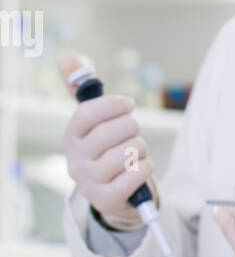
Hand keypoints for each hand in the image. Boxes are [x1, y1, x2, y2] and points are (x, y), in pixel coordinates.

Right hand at [58, 53, 155, 229]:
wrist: (112, 194)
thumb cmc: (105, 150)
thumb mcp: (93, 122)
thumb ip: (83, 90)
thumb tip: (67, 57)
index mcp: (70, 136)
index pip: (88, 112)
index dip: (113, 104)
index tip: (128, 104)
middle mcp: (75, 160)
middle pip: (111, 132)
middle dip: (132, 127)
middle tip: (134, 130)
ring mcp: (89, 182)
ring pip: (126, 153)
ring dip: (140, 148)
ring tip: (136, 151)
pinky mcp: (107, 200)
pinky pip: (135, 175)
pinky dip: (145, 167)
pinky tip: (140, 166)